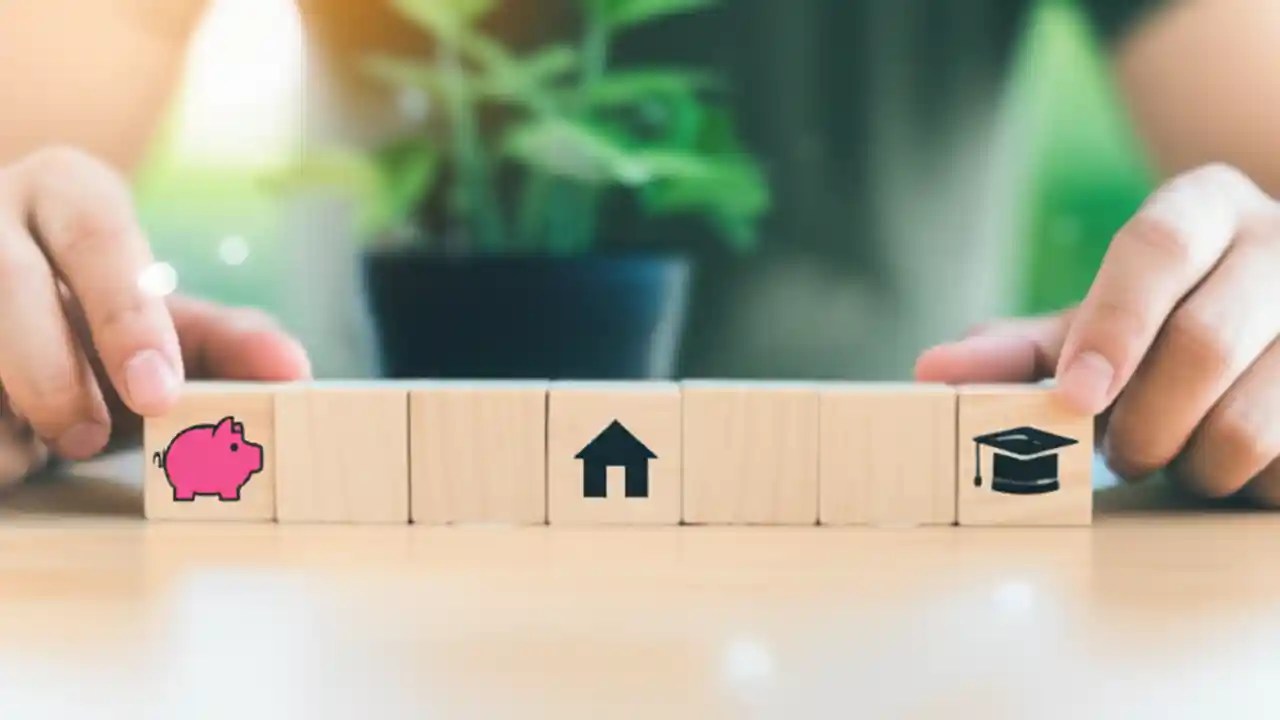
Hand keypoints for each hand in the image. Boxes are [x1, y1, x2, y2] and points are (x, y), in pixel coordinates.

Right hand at [0, 146, 309, 482]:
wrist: (12, 318)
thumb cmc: (97, 323)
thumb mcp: (163, 328)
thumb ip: (226, 345)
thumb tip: (294, 373)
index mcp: (67, 189)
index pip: (99, 239)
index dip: (128, 319)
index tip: (157, 395)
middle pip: (7, 280)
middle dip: (52, 372)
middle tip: (88, 437)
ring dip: (3, 408)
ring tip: (34, 447)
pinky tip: (6, 448)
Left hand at [916, 163, 1279, 505]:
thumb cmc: (1170, 321)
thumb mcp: (1097, 324)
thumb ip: (1021, 348)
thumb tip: (931, 371)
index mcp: (1205, 207)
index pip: (1155, 248)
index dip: (1110, 328)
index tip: (1076, 396)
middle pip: (1203, 344)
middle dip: (1142, 422)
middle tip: (1120, 451)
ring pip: (1254, 423)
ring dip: (1195, 465)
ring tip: (1182, 453)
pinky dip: (1252, 485)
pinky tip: (1242, 462)